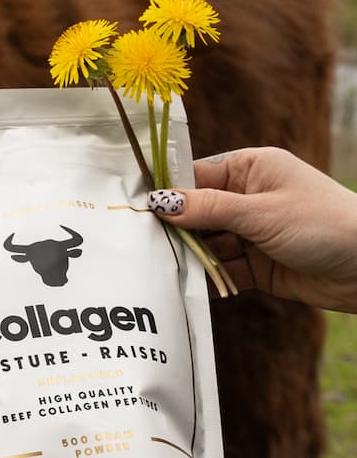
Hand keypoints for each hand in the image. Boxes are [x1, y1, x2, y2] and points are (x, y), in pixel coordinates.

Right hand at [149, 147, 356, 312]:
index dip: (166, 193)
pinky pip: (219, 270)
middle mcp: (247, 198)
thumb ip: (208, 209)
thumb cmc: (325, 224)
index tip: (133, 209)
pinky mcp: (255, 265)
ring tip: (161, 269)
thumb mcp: (262, 213)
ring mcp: (251, 233)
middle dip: (173, 231)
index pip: (194, 177)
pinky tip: (186, 287)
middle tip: (140, 246)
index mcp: (251, 169)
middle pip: (194, 213)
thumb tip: (158, 202)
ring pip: (204, 244)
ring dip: (188, 258)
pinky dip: (206, 278)